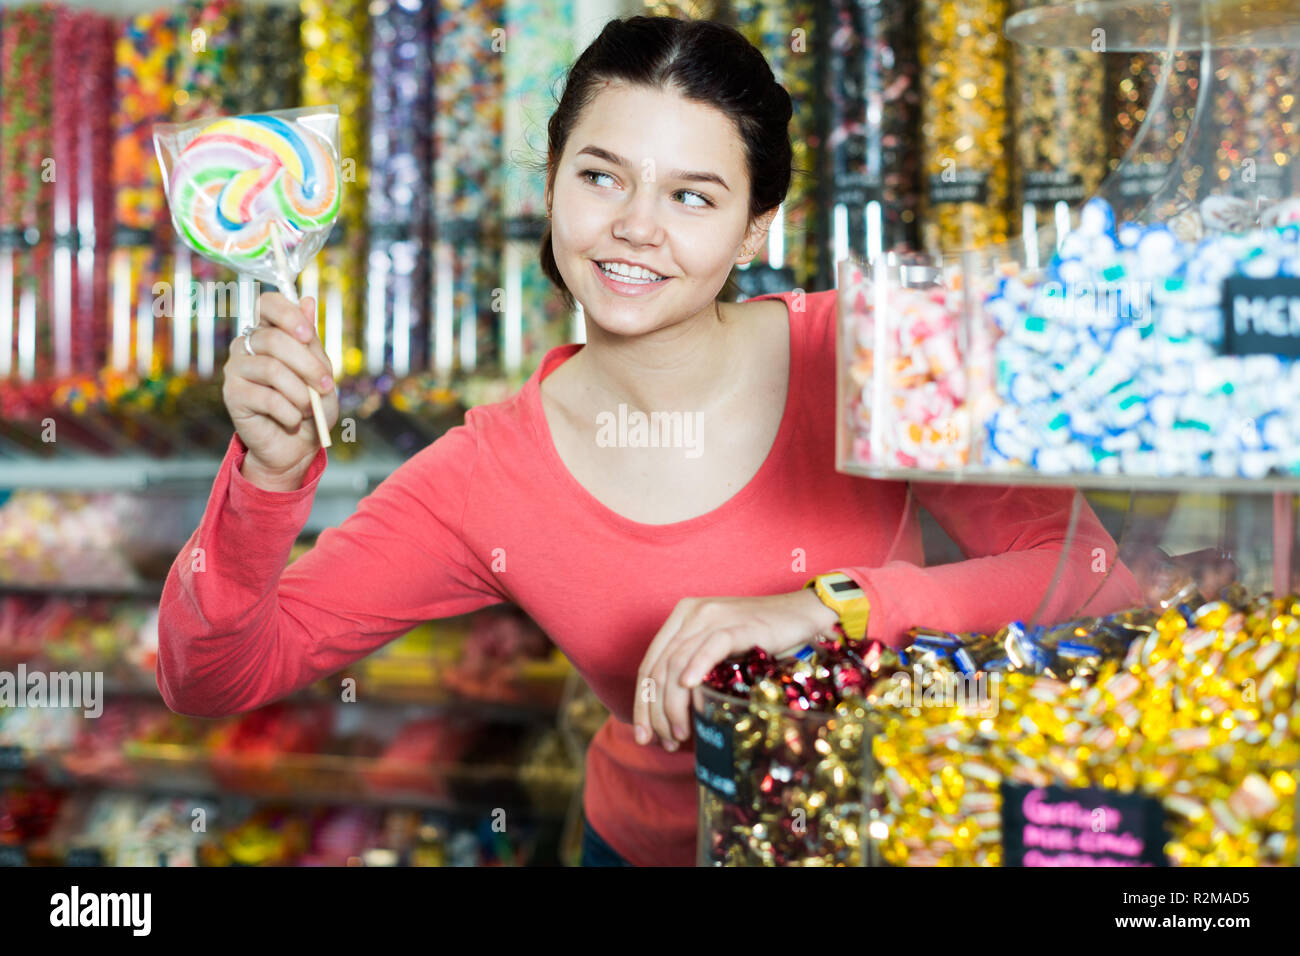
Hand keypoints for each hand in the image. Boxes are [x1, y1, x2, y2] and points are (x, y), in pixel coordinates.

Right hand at [222, 292, 338, 487]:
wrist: (296, 446)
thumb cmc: (310, 405)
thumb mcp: (320, 373)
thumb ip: (312, 342)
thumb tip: (308, 301)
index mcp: (269, 332)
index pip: (268, 303)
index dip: (287, 314)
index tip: (308, 336)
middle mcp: (247, 344)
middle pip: (274, 339)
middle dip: (308, 365)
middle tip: (326, 386)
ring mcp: (236, 368)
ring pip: (272, 369)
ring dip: (300, 393)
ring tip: (308, 409)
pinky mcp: (232, 394)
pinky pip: (267, 398)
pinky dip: (289, 413)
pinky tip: (293, 421)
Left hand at [633, 589, 838, 751]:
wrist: (804, 615)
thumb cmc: (762, 639)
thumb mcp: (719, 652)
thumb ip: (694, 669)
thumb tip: (671, 717)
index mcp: (682, 617)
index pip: (649, 664)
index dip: (642, 702)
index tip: (643, 735)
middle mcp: (692, 613)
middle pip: (658, 667)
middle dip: (655, 711)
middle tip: (663, 742)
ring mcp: (715, 616)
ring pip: (678, 663)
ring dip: (674, 704)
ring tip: (680, 734)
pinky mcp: (740, 624)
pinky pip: (711, 647)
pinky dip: (696, 669)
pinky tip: (690, 691)